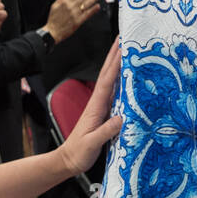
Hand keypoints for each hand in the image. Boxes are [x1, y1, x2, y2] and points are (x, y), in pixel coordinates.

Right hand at [45, 0, 102, 42]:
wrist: (52, 32)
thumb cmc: (53, 20)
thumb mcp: (54, 5)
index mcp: (65, 2)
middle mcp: (71, 7)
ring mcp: (75, 14)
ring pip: (86, 4)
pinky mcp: (78, 21)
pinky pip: (87, 14)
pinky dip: (93, 10)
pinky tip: (97, 6)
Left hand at [58, 42, 124, 176]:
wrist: (68, 160)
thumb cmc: (78, 152)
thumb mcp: (92, 144)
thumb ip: (106, 131)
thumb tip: (123, 117)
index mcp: (96, 105)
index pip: (107, 80)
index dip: (115, 63)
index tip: (122, 46)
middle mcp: (98, 102)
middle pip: (107, 73)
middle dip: (115, 54)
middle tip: (123, 36)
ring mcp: (101, 106)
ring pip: (111, 80)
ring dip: (118, 64)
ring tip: (127, 49)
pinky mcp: (105, 113)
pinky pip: (115, 92)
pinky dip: (121, 80)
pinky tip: (128, 76)